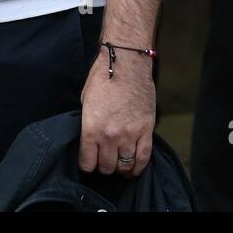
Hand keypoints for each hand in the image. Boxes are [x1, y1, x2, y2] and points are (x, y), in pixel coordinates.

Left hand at [78, 44, 155, 177]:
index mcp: (91, 129)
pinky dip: (138, 167)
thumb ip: (88, 124)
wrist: (127, 64)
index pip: (87, 163)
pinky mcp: (146, 130)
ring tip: (119, 164)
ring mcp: (130, 134)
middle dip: (103, 167)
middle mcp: (110, 136)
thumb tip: (90, 139)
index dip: (87, 165)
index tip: (89, 163)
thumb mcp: (85, 102)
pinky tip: (134, 168)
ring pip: (125, 166)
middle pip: (107, 167)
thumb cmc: (104, 78)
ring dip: (121, 168)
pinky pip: (144, 157)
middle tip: (104, 161)